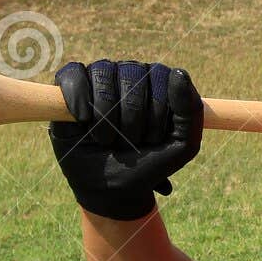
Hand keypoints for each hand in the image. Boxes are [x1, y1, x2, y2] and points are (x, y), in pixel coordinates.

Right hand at [49, 58, 202, 220]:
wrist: (110, 188)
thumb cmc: (147, 164)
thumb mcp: (182, 146)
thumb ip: (190, 111)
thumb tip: (179, 73)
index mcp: (159, 83)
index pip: (161, 74)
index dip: (158, 110)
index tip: (155, 138)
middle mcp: (130, 75)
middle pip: (133, 73)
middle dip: (133, 117)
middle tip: (130, 142)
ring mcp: (100, 78)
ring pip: (103, 71)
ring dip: (106, 114)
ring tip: (106, 139)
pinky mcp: (71, 86)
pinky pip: (73, 74)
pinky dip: (78, 99)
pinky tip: (84, 121)